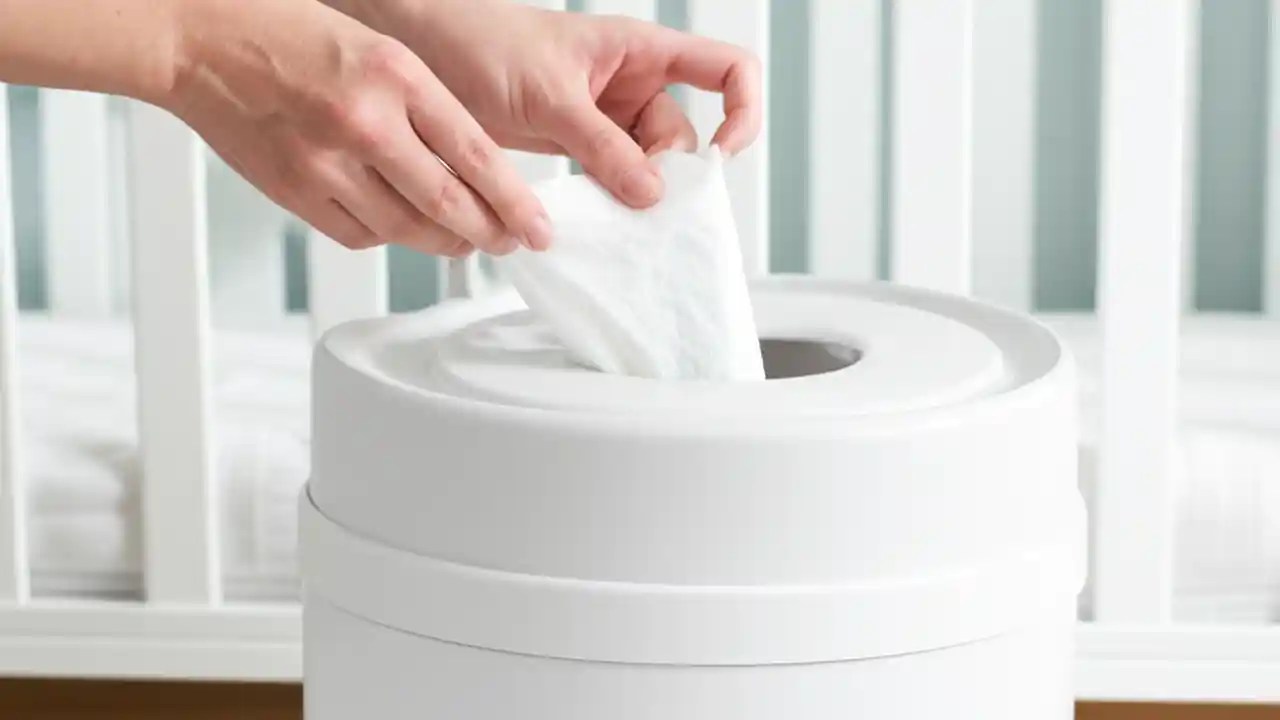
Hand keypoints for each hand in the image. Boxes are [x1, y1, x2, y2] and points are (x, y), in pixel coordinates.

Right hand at [169, 0, 550, 255]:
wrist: (201, 41)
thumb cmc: (292, 36)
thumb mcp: (380, 51)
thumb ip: (426, 107)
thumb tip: (473, 168)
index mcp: (395, 76)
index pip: (476, 156)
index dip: (515, 203)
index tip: (538, 229)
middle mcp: (364, 122)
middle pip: (448, 204)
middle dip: (491, 233)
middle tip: (513, 242)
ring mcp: (325, 163)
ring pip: (406, 229)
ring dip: (445, 242)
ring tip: (467, 241)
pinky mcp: (294, 193)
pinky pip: (360, 235)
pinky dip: (390, 237)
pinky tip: (403, 227)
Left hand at [341, 0, 761, 219]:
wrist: (425, 52)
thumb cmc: (484, 45)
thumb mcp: (549, 96)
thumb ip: (601, 146)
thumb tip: (654, 194)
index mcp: (642, 52)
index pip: (727, 70)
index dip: (742, 112)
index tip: (723, 156)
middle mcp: (634, 85)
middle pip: (685, 138)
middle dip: (670, 176)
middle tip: (640, 208)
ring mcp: (608, 118)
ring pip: (648, 167)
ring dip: (636, 195)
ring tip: (611, 219)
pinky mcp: (580, 146)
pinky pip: (613, 178)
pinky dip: (610, 201)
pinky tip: (594, 219)